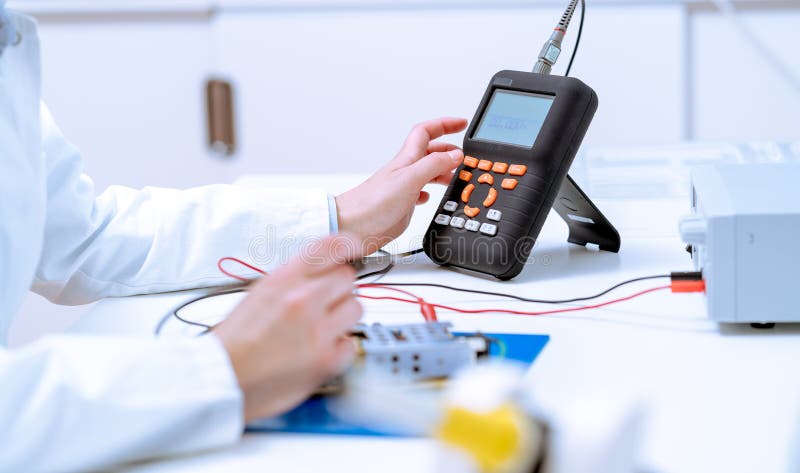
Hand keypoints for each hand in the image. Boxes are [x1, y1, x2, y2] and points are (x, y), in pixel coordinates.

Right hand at [214, 234, 363, 421]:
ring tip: (321, 329)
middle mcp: (303, 299)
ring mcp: (318, 330)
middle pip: (348, 278)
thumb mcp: (260, 293)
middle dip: (339, 289)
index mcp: (284, 279)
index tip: (354, 251)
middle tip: (325, 303)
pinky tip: (319, 351)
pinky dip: (339, 348)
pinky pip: (350, 343)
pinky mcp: (326, 360)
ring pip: (356, 308)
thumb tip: (323, 271)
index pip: (331, 245)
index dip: (349, 245)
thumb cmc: (235, 341)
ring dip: (343, 317)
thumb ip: (294, 279)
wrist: (221, 378)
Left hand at [335, 117, 467, 252]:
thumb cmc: (373, 203)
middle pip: (430, 151)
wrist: (351, 226)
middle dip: (449, 149)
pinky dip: (429, 191)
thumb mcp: (410, 179)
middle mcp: (405, 170)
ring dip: (443, 170)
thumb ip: (434, 165)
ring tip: (456, 175)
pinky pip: (419, 192)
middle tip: (465, 156)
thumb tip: (455, 155)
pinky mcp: (401, 205)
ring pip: (427, 171)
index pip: (426, 131)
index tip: (462, 123)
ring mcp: (403, 187)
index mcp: (407, 159)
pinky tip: (431, 196)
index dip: (444, 123)